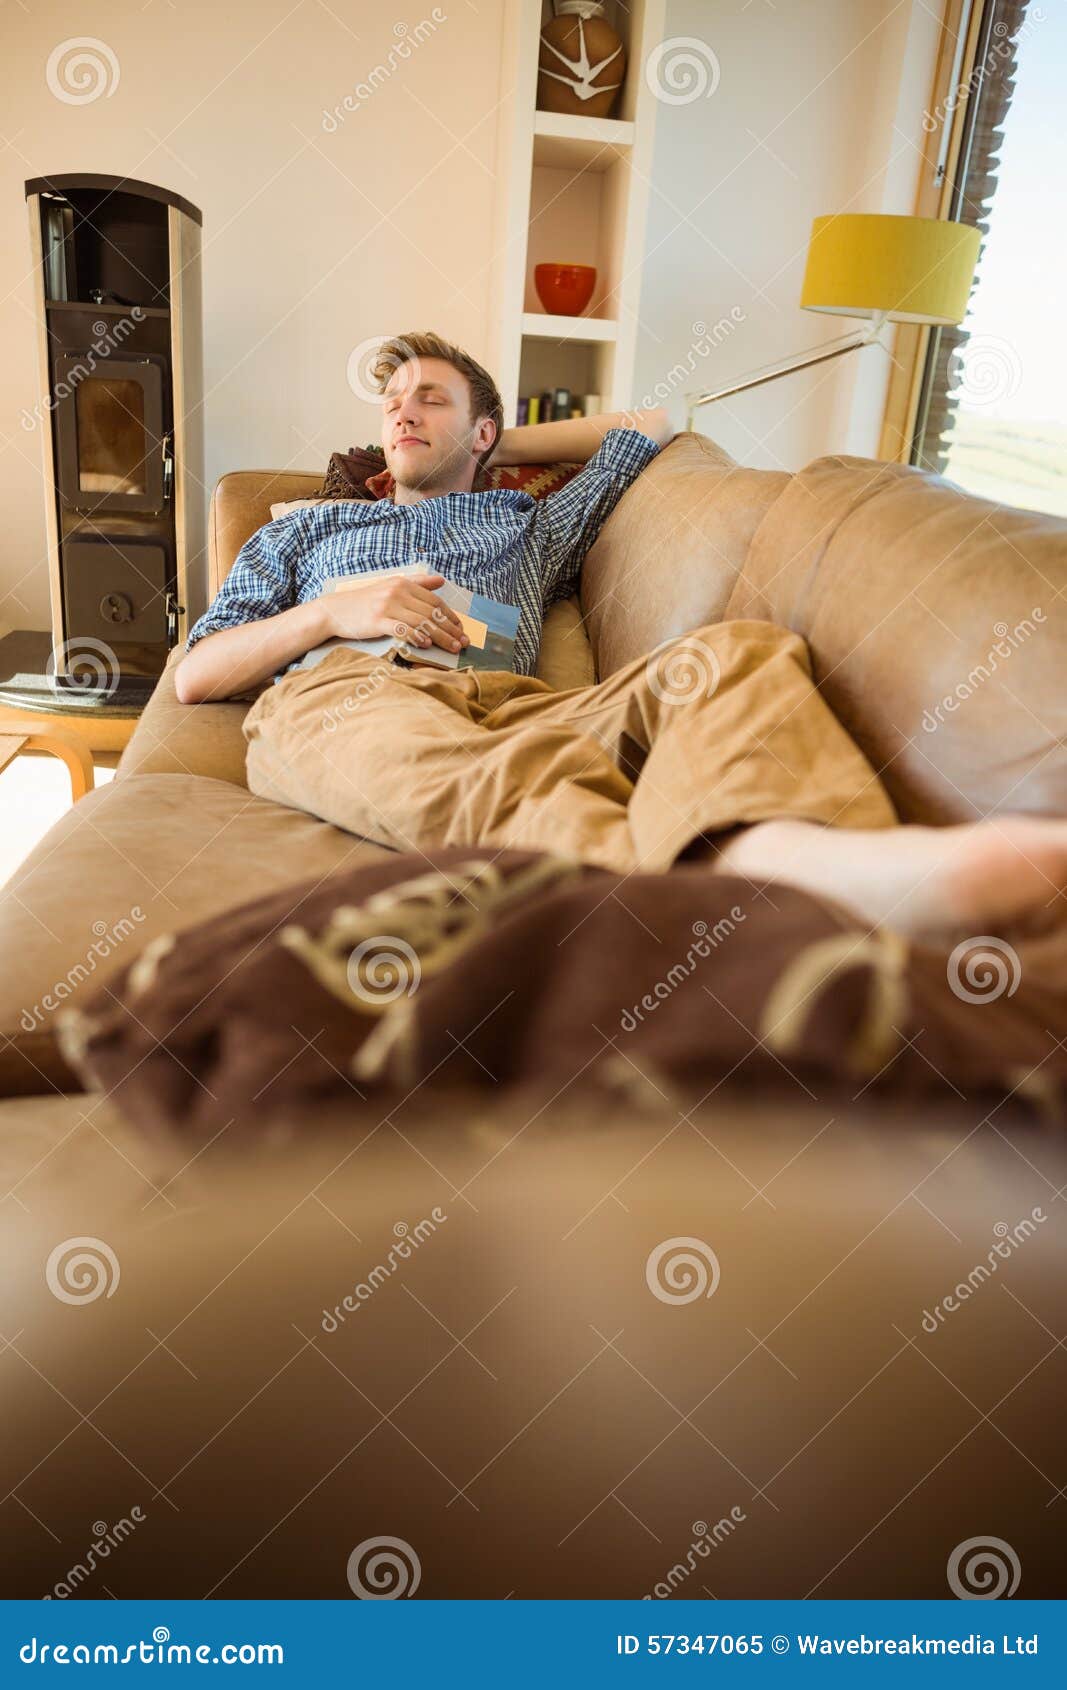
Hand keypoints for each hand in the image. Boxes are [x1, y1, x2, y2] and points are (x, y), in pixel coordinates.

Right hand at [319, 571, 469, 652]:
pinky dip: (416, 637)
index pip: (435, 601)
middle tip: (462, 643)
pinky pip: (402, 629)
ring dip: (440, 637)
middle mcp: (397, 592)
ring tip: (451, 648)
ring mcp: (387, 606)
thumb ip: (418, 583)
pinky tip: (426, 645)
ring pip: (421, 623)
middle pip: (431, 613)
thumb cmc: (366, 601)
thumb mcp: (391, 586)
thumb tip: (441, 580)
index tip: (461, 629)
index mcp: (403, 583)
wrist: (336, 610)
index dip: (451, 617)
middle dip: (450, 629)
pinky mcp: (377, 621)